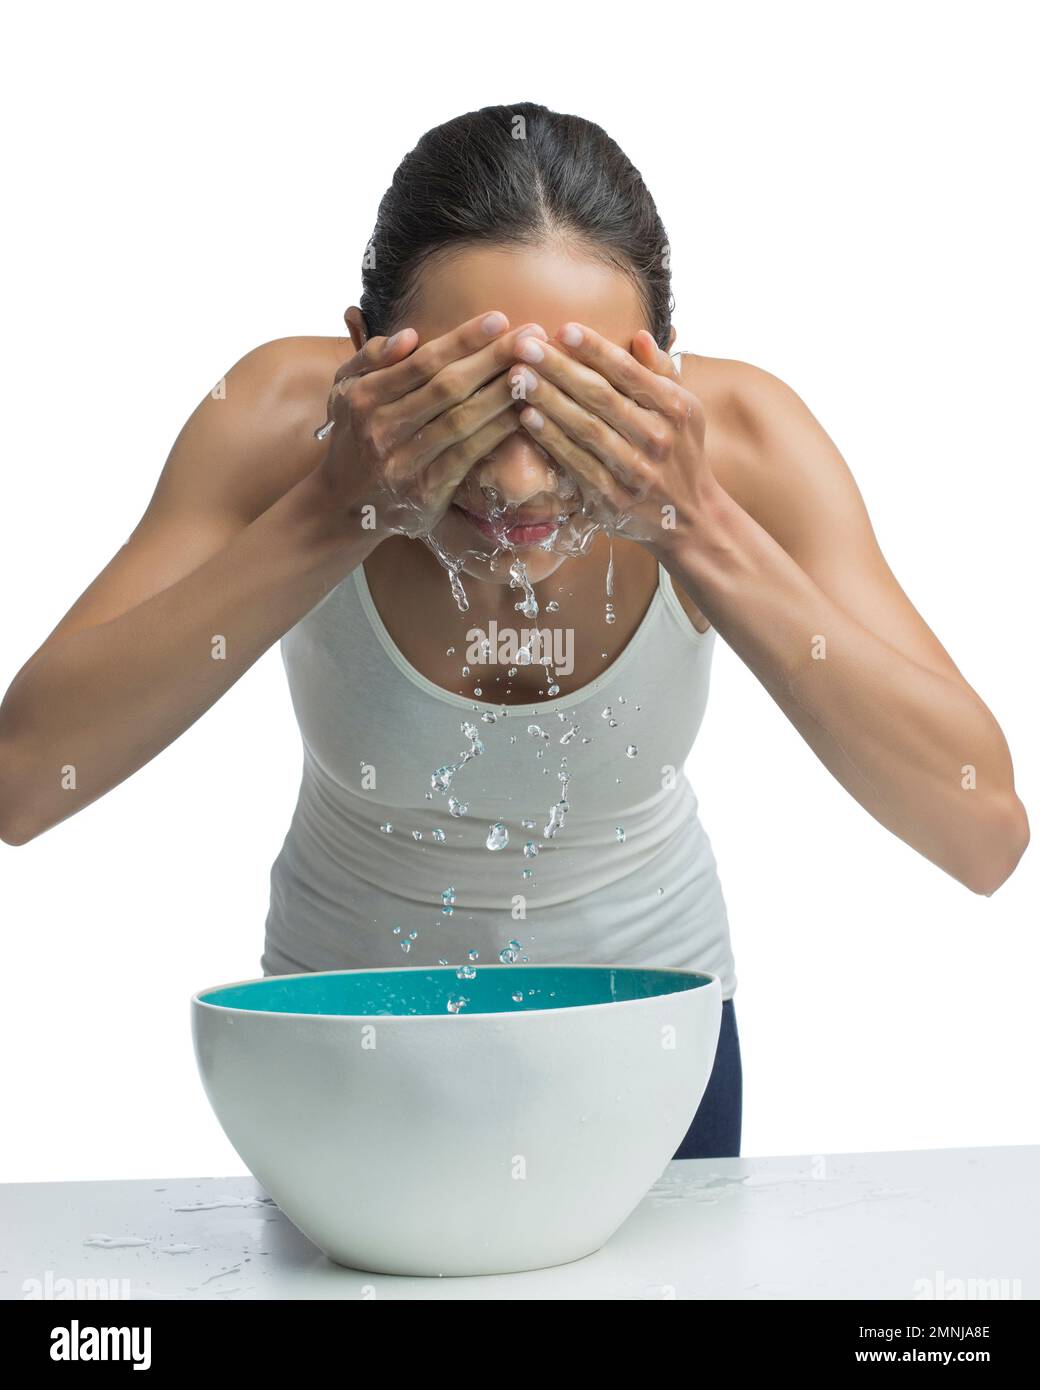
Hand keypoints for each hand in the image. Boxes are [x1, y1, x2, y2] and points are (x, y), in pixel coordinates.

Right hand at [316, 312, 547, 539]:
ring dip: (501, 393)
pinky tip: (522, 413)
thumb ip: (370, 358)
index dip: (462, 340)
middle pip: (447, 387)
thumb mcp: (345, 391)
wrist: (342, 504)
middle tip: (531, 336)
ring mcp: (404, 463)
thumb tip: (409, 336)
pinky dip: (496, 433)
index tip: (499, 319)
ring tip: (533, 369)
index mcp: (365, 398)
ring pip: (460, 420)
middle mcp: (382, 429)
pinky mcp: (426, 492)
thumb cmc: (354, 435)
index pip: (421, 362)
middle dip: (492, 359)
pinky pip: (467, 456)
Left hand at [509, 324, 715, 549]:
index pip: (629, 372)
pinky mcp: (615, 499)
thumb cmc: (681, 452)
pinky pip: (578, 463)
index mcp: (675, 408)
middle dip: (561, 368)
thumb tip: (639, 335)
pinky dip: (552, 440)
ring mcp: (636, 471)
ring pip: (586, 428)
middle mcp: (658, 438)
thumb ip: (661, 372)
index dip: (595, 349)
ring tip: (518, 376)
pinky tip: (527, 417)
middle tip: (525, 346)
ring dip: (548, 400)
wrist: (690, 518)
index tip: (563, 328)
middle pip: (601, 396)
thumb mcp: (685, 410)